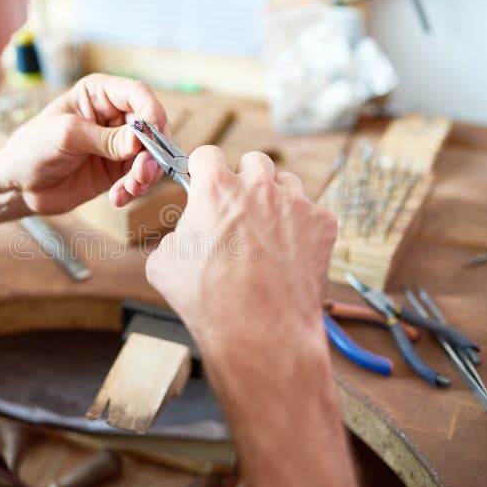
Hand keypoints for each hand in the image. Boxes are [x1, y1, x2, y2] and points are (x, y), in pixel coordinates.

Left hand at [0, 74, 167, 214]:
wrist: (18, 184)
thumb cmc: (32, 148)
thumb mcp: (66, 136)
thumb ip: (105, 138)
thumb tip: (140, 140)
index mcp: (99, 94)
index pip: (138, 95)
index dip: (152, 113)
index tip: (154, 136)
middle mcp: (114, 116)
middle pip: (153, 127)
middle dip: (152, 152)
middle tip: (143, 173)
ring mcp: (118, 145)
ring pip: (150, 155)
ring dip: (146, 175)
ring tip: (130, 190)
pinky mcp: (116, 170)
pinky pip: (138, 178)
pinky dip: (134, 189)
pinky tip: (117, 198)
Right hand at [146, 147, 337, 353]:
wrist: (260, 332)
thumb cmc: (209, 301)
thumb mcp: (164, 265)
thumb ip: (173, 236)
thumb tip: (182, 236)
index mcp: (216, 189)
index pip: (207, 154)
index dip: (202, 169)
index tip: (203, 180)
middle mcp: (258, 187)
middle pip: (253, 161)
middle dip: (244, 179)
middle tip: (238, 209)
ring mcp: (295, 203)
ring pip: (286, 183)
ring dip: (275, 199)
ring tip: (266, 233)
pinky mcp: (323, 224)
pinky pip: (311, 212)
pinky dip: (300, 227)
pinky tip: (288, 253)